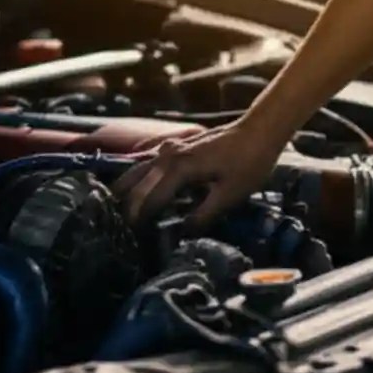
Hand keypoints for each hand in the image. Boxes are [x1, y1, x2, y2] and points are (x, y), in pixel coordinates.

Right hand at [114, 118, 288, 227]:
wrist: (259, 130)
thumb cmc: (249, 162)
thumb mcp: (231, 194)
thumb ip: (204, 215)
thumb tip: (183, 233)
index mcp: (179, 169)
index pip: (150, 201)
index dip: (140, 222)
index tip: (133, 241)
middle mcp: (167, 157)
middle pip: (136, 184)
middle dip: (126, 208)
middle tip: (118, 230)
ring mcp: (169, 149)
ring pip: (137, 170)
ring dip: (125, 190)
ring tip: (114, 209)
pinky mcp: (176, 147)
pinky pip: (147, 163)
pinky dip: (137, 176)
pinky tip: (133, 185)